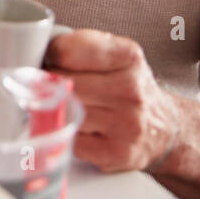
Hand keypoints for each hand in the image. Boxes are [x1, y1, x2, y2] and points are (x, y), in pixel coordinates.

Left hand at [45, 29, 181, 172]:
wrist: (164, 129)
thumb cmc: (129, 88)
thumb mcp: (116, 55)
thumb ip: (80, 46)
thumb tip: (35, 50)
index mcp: (128, 57)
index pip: (68, 50)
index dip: (50, 55)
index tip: (48, 59)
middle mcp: (131, 90)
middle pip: (62, 82)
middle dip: (48, 83)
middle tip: (48, 84)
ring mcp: (126, 123)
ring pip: (64, 110)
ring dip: (54, 108)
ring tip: (61, 104)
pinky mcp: (116, 152)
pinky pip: (70, 138)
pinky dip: (64, 132)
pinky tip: (73, 125)